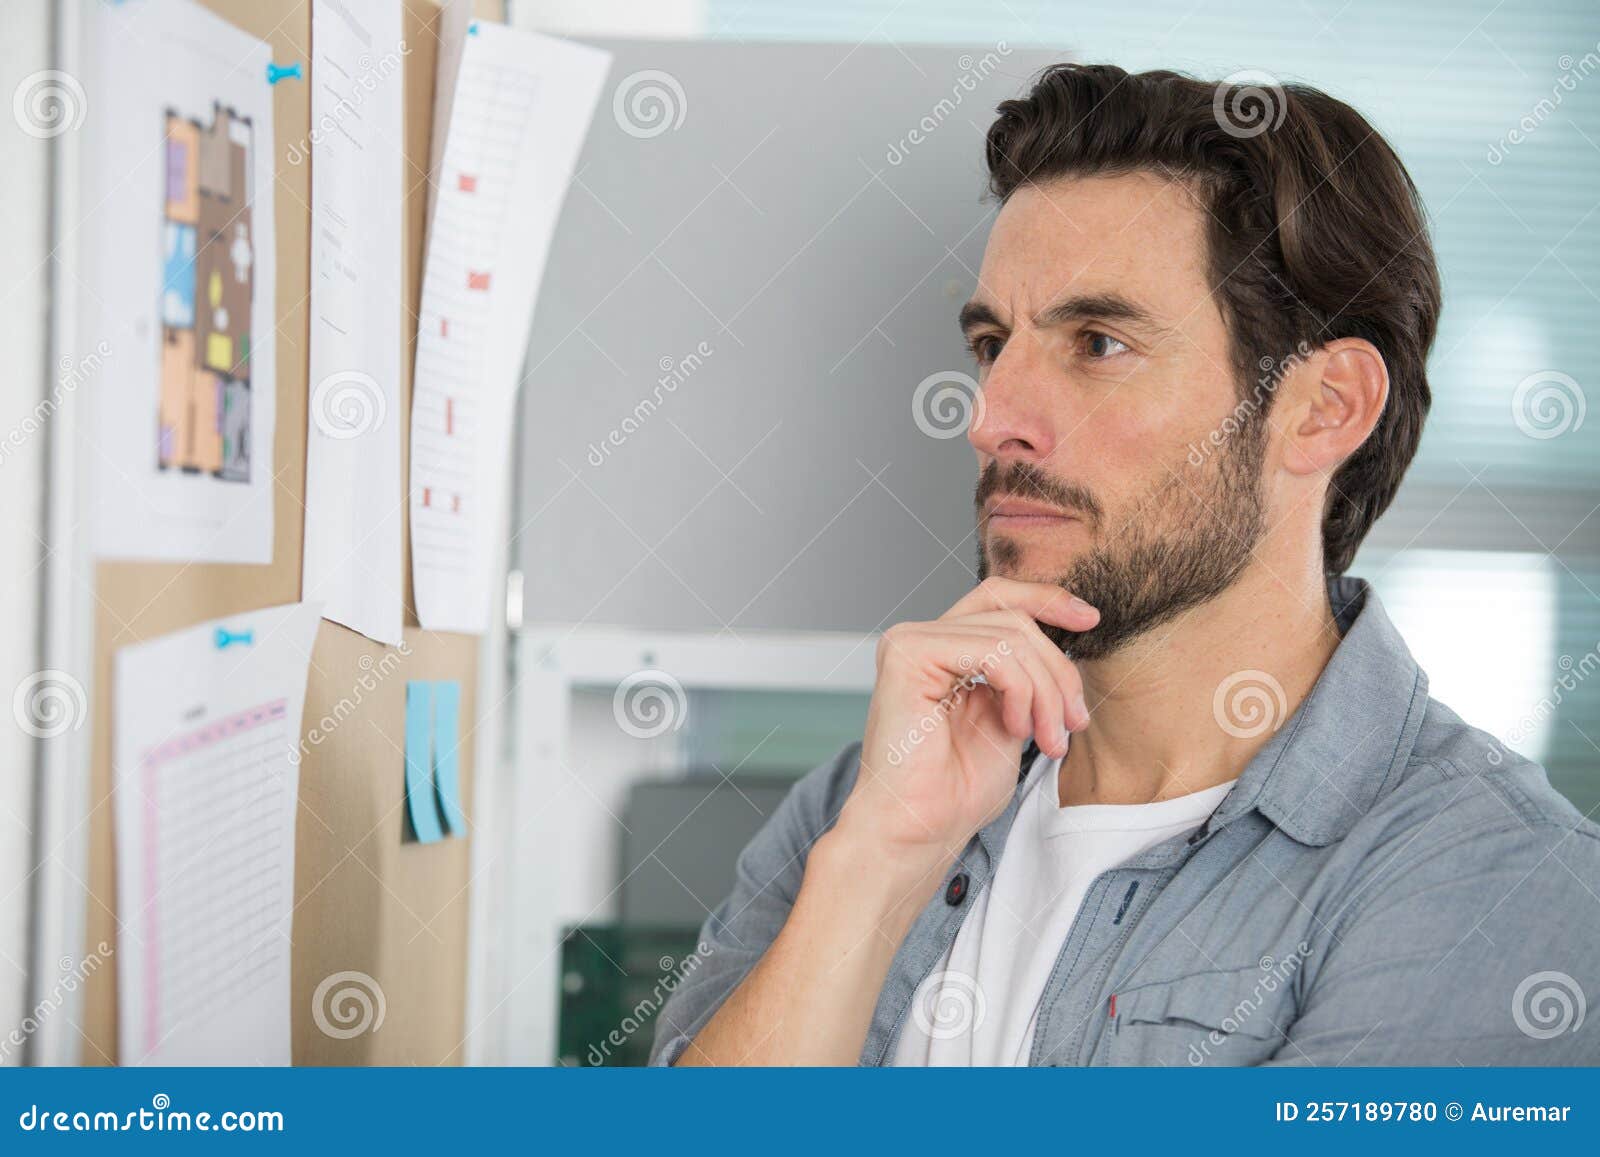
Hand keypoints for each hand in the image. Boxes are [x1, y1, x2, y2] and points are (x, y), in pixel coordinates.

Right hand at [834, 577, 1097, 881]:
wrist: (919, 831)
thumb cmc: (957, 790)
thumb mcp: (1012, 717)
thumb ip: (1027, 675)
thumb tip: (1069, 631)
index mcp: (941, 650)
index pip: (998, 598)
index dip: (1047, 600)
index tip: (1092, 619)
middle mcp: (919, 638)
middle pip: (1013, 617)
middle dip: (1058, 671)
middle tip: (1074, 723)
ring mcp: (909, 642)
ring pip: (1010, 635)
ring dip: (1046, 691)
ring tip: (1048, 740)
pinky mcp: (907, 656)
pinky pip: (992, 651)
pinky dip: (1021, 691)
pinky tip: (1016, 730)